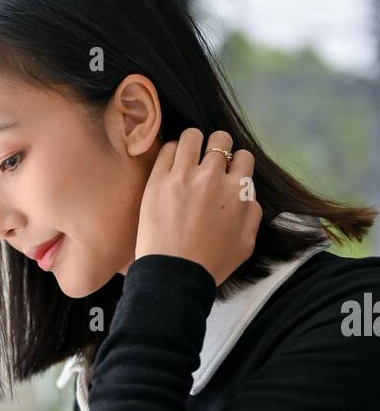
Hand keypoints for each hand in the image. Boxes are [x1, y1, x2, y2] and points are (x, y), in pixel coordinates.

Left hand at [134, 128, 261, 285]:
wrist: (175, 274)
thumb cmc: (211, 264)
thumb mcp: (247, 243)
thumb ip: (252, 214)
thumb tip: (247, 197)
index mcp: (237, 190)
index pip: (243, 156)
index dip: (236, 162)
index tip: (227, 172)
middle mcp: (213, 177)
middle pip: (220, 139)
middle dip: (217, 146)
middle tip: (208, 160)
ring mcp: (184, 176)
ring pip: (192, 135)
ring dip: (194, 142)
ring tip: (189, 155)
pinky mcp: (158, 181)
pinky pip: (168, 149)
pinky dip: (173, 151)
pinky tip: (172, 164)